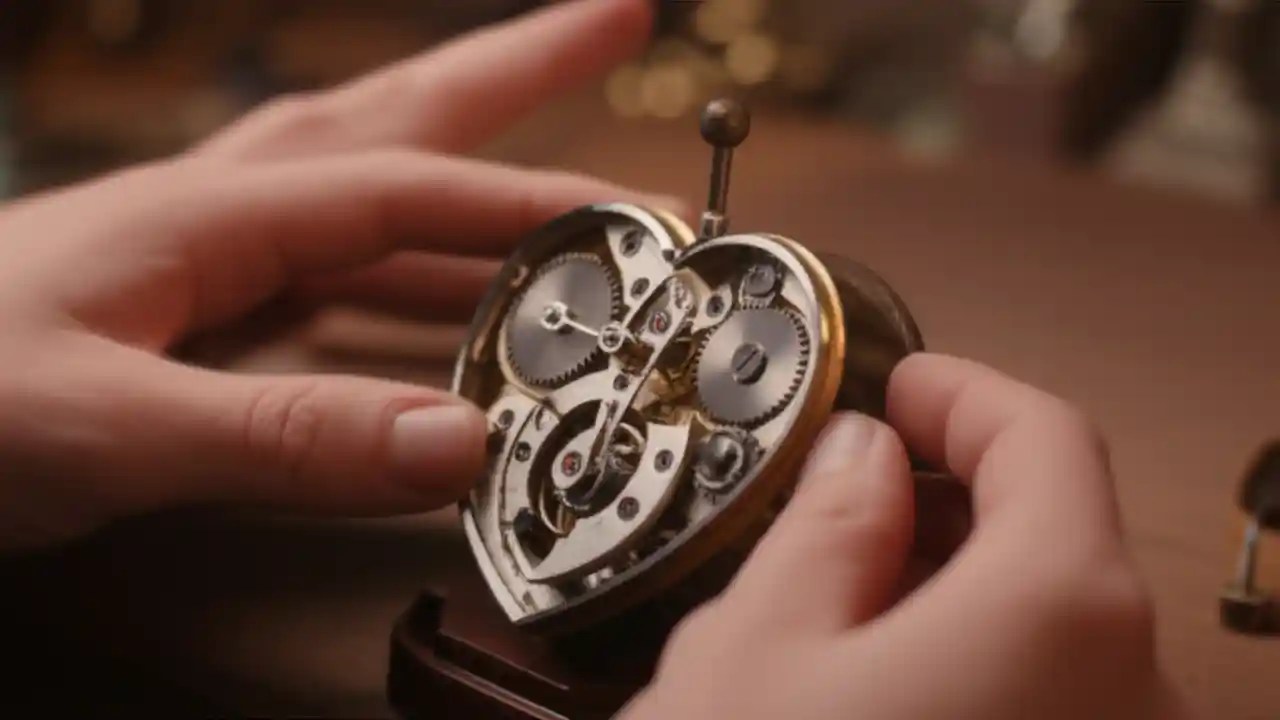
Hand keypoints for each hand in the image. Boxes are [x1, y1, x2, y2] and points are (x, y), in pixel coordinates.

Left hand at [0, 0, 669, 550]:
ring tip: (563, 166)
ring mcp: (216, 253)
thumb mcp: (108, 424)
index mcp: (214, 211)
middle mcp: (228, 209)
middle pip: (404, 118)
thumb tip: (455, 441)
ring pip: (380, 187)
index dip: (533, 202)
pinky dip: (416, 266)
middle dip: (516, 66)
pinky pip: (342, 269)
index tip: (635, 218)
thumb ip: (282, 433)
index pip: (411, 187)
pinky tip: (447, 291)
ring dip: (478, 168)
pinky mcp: (203, 307)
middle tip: (615, 15)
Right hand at [624, 354, 1186, 719]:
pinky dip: (973, 650)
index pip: (1044, 437)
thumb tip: (858, 457)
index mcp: (1059, 613)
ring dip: (954, 575)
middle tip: (850, 478)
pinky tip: (879, 665)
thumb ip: (824, 526)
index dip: (959, 392)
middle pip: (1057, 529)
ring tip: (844, 580)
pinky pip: (1046, 686)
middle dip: (946, 488)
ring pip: (1051, 617)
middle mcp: (1128, 688)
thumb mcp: (758, 647)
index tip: (900, 384)